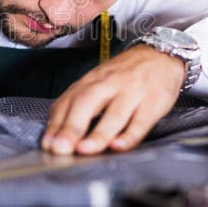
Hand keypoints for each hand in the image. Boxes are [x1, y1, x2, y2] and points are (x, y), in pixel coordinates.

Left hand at [41, 44, 184, 154]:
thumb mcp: (97, 83)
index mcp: (91, 81)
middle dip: (71, 128)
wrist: (161, 55)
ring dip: (98, 134)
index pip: (68, 101)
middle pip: (86, 104)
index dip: (56, 124)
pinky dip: (129, 136)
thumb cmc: (124, 75)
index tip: (47, 144)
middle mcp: (109, 85)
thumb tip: (55, 132)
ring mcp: (132, 93)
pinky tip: (118, 146)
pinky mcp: (153, 103)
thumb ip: (77, 105)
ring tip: (84, 150)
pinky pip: (140, 122)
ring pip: (113, 115)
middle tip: (59, 149)